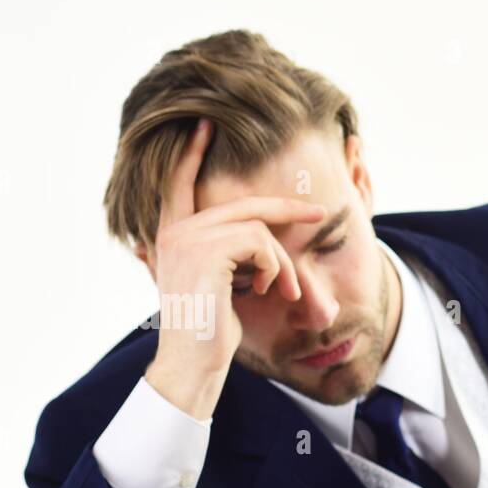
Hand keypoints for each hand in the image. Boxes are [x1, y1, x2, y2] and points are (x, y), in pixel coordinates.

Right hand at [140, 117, 327, 417]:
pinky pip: (261, 245)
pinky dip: (276, 270)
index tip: (205, 125)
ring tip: (283, 292)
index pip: (177, 184)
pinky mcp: (209, 251)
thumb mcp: (217, 285)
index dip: (191, 154)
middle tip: (318, 213)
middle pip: (243, 203)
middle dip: (286, 209)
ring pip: (258, 228)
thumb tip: (259, 243)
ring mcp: (189, 239)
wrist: (193, 362)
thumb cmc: (209, 332)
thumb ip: (225, 257)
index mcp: (170, 236)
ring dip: (282, 264)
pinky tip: (266, 292)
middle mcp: (174, 231)